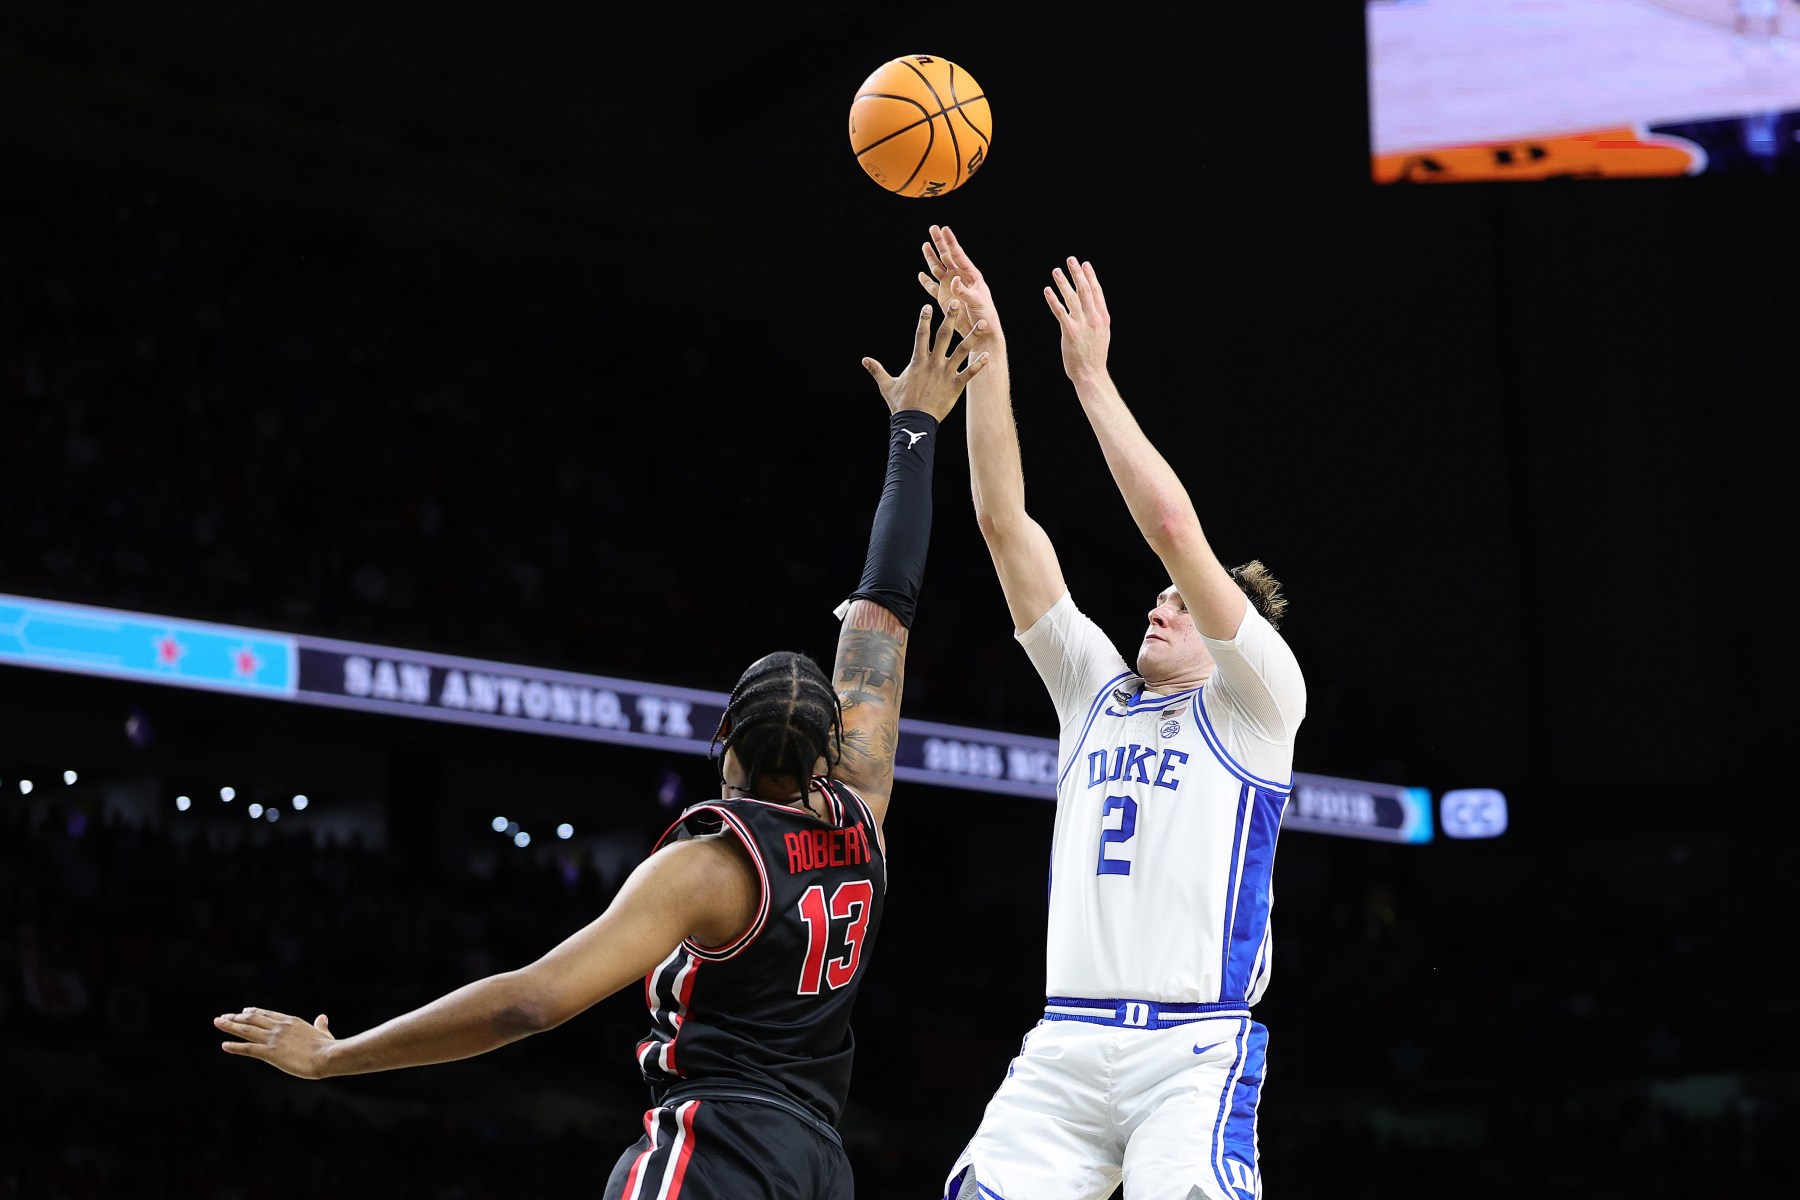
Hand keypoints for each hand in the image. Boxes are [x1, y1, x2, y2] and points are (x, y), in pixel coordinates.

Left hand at [216, 1006, 335, 1078]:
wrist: (327, 1056)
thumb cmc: (328, 1047)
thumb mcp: (323, 1032)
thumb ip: (320, 1025)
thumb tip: (322, 1017)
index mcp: (292, 1021)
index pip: (268, 1014)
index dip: (254, 1012)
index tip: (243, 1011)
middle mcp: (280, 1027)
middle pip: (253, 1019)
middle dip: (236, 1017)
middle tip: (223, 1016)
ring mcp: (274, 1039)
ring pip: (247, 1030)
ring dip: (230, 1026)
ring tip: (218, 1022)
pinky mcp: (270, 1053)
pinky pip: (248, 1049)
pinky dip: (235, 1047)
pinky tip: (224, 1045)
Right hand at [863, 302, 989, 423]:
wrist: (914, 422)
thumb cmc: (900, 404)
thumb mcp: (887, 385)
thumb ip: (877, 370)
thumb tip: (864, 360)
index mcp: (918, 361)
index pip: (920, 335)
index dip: (924, 319)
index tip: (928, 306)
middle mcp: (933, 363)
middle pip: (943, 335)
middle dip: (950, 318)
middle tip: (957, 303)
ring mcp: (945, 373)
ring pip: (961, 350)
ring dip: (972, 336)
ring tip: (983, 323)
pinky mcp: (955, 386)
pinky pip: (969, 372)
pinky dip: (979, 364)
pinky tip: (988, 355)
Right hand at [918, 224, 998, 337]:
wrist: (980, 330)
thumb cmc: (984, 314)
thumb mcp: (976, 301)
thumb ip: (964, 290)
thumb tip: (952, 279)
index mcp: (970, 274)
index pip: (958, 254)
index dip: (950, 242)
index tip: (944, 229)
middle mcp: (959, 277)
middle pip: (946, 256)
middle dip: (939, 243)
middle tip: (933, 228)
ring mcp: (950, 287)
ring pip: (937, 269)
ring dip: (931, 258)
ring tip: (925, 245)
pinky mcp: (943, 298)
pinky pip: (932, 287)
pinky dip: (926, 282)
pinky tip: (921, 274)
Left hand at [1044, 256, 1110, 383]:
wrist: (1091, 374)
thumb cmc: (1094, 356)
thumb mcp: (1102, 334)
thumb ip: (1097, 319)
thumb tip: (1093, 308)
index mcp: (1103, 318)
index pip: (1097, 292)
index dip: (1091, 277)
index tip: (1085, 264)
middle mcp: (1094, 318)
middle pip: (1085, 290)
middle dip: (1077, 273)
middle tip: (1071, 259)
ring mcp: (1082, 324)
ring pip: (1072, 298)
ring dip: (1063, 283)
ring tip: (1056, 271)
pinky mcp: (1070, 332)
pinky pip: (1060, 312)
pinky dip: (1053, 300)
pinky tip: (1047, 290)